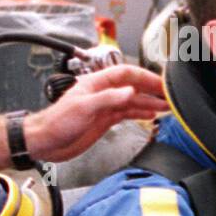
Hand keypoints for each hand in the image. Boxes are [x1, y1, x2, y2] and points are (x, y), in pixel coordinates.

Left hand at [26, 65, 166, 162]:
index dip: (145, 77)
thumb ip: (108, 99)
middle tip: (170, 94)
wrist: (45, 141)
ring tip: (167, 106)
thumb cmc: (57, 122)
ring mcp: (104, 106)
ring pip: (132, 100)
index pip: (126, 73)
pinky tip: (150, 114)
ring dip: (149, 102)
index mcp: (96, 83)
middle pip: (132, 86)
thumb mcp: (84, 108)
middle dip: (152, 89)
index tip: (161, 83)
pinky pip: (127, 113)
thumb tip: (129, 91)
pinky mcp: (104, 119)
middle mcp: (102, 92)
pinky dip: (140, 113)